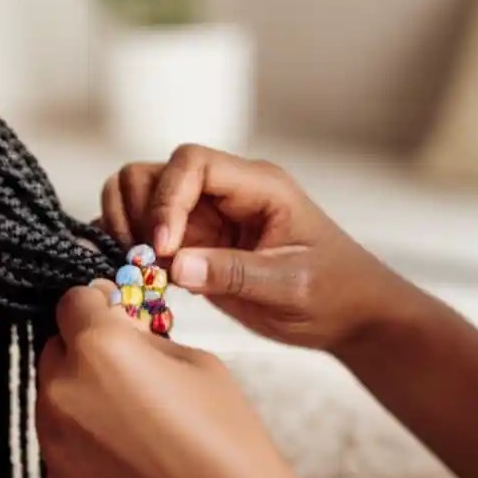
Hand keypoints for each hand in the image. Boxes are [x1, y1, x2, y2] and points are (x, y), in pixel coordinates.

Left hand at [35, 280, 289, 477]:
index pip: (71, 302)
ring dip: (79, 402)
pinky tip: (128, 465)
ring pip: (52, 403)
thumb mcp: (195, 360)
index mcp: (98, 347)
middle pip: (55, 353)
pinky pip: (61, 451)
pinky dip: (83, 450)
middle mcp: (60, 391)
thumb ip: (143, 339)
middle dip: (82, 354)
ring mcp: (53, 445)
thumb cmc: (226, 432)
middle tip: (126, 375)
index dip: (93, 305)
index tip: (110, 314)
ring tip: (131, 426)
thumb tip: (118, 329)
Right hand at [99, 144, 402, 349]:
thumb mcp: (290, 285)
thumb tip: (173, 264)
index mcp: (256, 186)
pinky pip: (145, 235)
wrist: (349, 315)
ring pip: (139, 199)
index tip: (163, 248)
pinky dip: (130, 252)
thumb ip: (232, 273)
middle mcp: (224, 193)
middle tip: (145, 263)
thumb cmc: (333, 292)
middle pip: (152, 174)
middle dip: (137, 215)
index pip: (191, 163)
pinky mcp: (194, 246)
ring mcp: (205, 218)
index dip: (167, 199)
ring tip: (143, 273)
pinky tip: (139, 281)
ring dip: (128, 232)